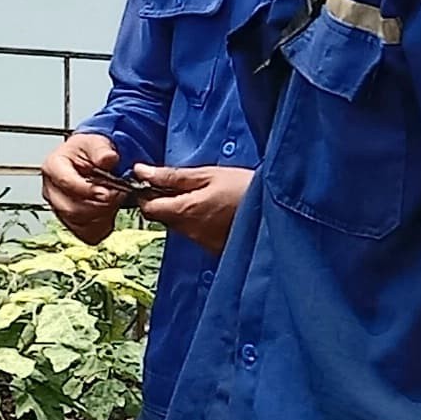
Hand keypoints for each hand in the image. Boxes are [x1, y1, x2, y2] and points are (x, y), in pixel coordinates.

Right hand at [39, 133, 128, 245]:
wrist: (90, 160)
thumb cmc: (89, 152)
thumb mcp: (96, 143)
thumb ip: (102, 150)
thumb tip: (108, 158)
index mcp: (53, 166)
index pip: (66, 183)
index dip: (89, 190)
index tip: (108, 192)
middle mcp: (51, 189)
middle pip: (70, 208)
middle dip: (98, 206)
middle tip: (117, 196)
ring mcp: (58, 208)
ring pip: (78, 223)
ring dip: (101, 217)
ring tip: (113, 203)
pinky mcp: (70, 222)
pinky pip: (85, 234)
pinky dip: (100, 228)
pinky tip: (108, 216)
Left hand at [129, 164, 253, 254]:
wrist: (280, 208)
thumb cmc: (245, 187)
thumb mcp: (208, 175)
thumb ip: (171, 176)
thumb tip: (140, 170)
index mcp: (185, 211)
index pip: (148, 209)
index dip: (146, 195)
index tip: (156, 184)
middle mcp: (191, 232)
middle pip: (164, 218)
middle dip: (167, 203)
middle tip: (186, 186)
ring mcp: (204, 243)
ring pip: (181, 226)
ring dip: (185, 212)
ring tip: (207, 197)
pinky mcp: (217, 249)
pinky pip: (199, 235)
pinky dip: (201, 222)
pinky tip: (218, 210)